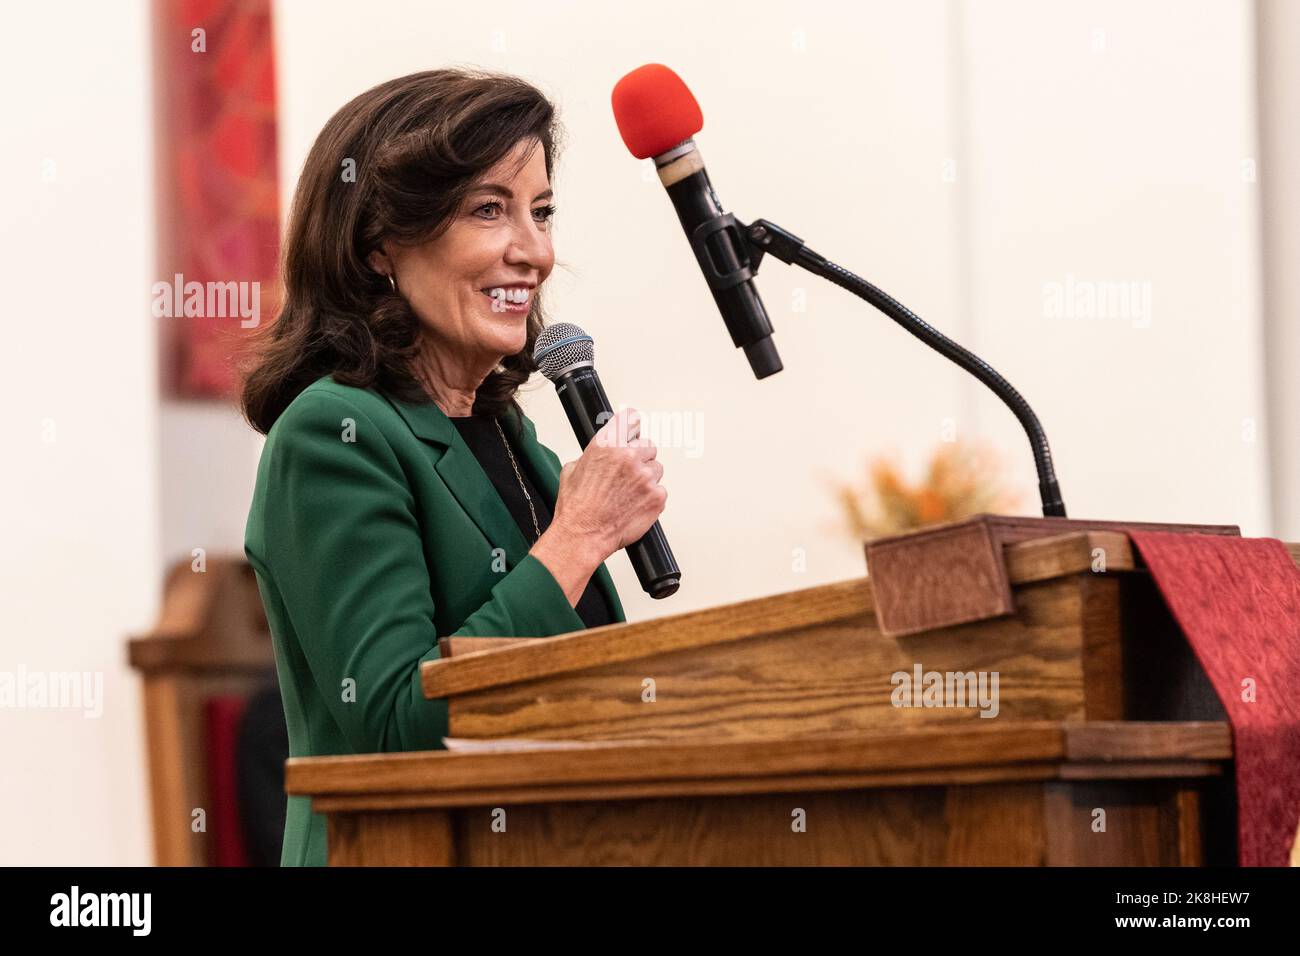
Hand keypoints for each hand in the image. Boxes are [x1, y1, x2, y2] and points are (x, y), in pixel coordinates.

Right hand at [554, 407, 665, 558]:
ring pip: (656, 468)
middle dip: (640, 457)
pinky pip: (660, 490)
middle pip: (648, 445)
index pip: (630, 419)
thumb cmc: (576, 508)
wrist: (583, 536)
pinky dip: (650, 497)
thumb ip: (593, 455)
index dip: (631, 427)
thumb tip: (602, 453)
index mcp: (607, 445)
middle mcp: (628, 457)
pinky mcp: (657, 496)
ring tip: (629, 493)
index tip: (633, 431)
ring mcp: (645, 477)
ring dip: (646, 478)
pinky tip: (634, 505)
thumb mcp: (573, 470)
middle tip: (627, 473)